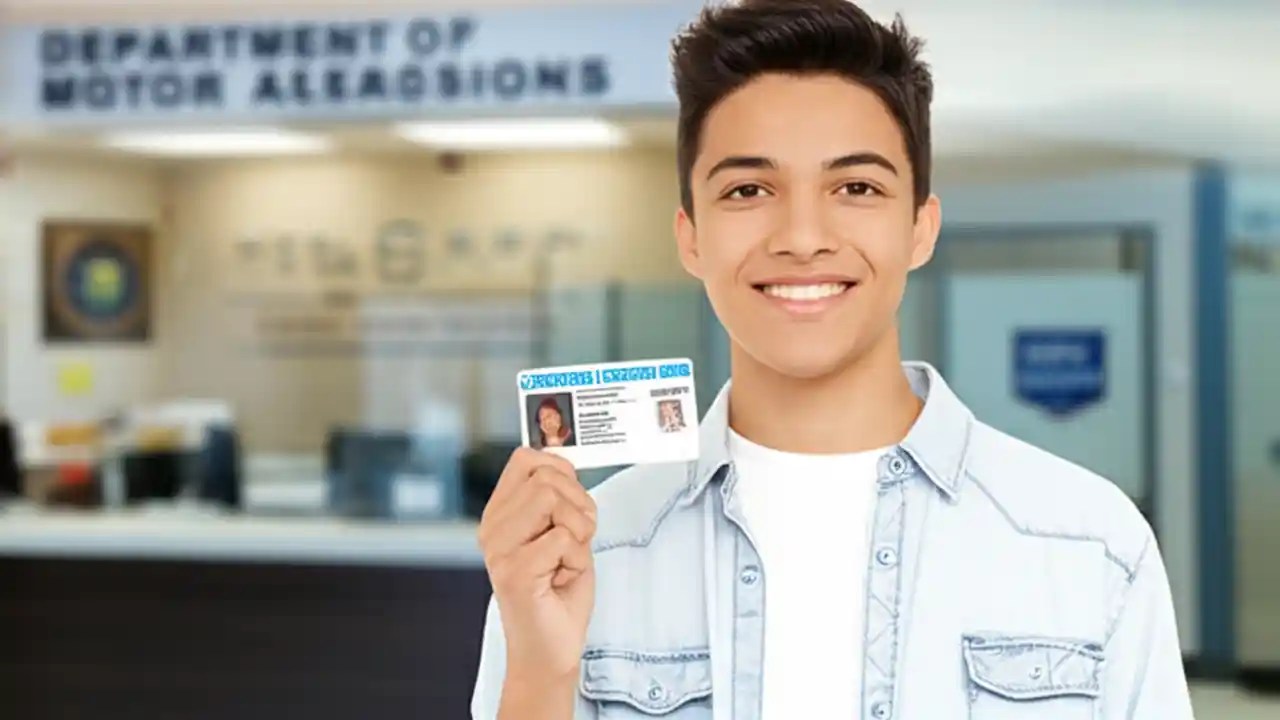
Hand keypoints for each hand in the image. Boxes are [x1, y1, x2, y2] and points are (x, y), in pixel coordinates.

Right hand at [479, 447, 596, 681]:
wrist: (550, 649)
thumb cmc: (557, 594)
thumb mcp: (562, 532)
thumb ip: (559, 497)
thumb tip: (564, 462)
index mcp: (500, 514)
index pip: (527, 459)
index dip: (562, 473)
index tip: (571, 505)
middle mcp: (493, 528)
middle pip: (546, 476)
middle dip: (578, 505)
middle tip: (575, 540)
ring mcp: (500, 549)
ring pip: (553, 499)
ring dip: (579, 530)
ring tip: (567, 559)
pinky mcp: (515, 571)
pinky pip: (565, 537)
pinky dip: (578, 558)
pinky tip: (562, 578)